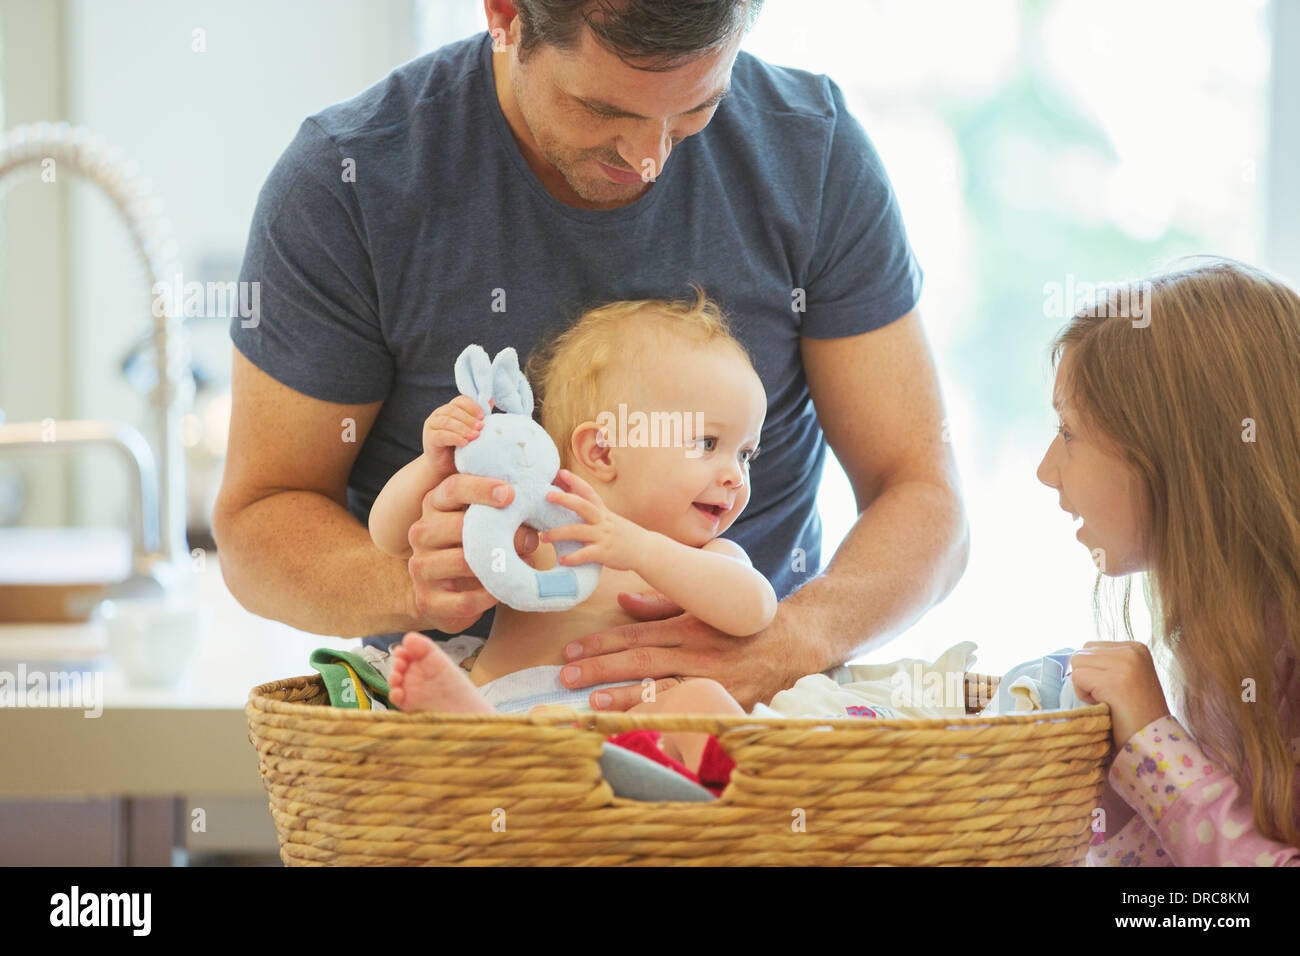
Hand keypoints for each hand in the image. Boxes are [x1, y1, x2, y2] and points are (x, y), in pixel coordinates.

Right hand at [406, 469, 538, 633]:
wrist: (442, 594)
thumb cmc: (472, 546)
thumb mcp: (481, 521)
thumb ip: (502, 511)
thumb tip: (533, 518)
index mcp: (434, 504)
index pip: (454, 488)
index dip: (482, 489)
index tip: (510, 493)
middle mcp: (422, 532)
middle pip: (459, 525)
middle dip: (500, 531)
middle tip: (531, 538)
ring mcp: (421, 566)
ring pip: (463, 562)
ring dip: (499, 564)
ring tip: (525, 562)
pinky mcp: (427, 600)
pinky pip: (466, 599)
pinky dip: (492, 595)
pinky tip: (508, 588)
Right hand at [421, 395, 491, 482]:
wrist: (446, 468)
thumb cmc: (461, 449)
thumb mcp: (472, 431)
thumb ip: (478, 417)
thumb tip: (490, 400)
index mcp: (450, 409)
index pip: (460, 401)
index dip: (472, 406)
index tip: (483, 416)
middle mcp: (439, 414)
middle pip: (454, 409)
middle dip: (469, 418)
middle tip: (481, 427)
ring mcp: (432, 425)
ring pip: (447, 421)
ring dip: (463, 428)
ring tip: (475, 435)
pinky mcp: (430, 438)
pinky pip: (442, 435)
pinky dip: (455, 438)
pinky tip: (465, 443)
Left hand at [539, 469, 647, 572]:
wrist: (646, 550)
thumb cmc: (624, 535)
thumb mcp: (610, 519)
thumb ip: (594, 513)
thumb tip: (573, 505)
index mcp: (603, 512)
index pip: (588, 492)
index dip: (575, 481)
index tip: (560, 472)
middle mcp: (602, 521)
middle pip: (582, 506)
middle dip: (564, 499)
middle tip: (547, 495)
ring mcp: (603, 536)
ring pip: (578, 531)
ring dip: (558, 533)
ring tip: (544, 537)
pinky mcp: (605, 553)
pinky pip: (586, 554)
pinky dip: (573, 558)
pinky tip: (562, 560)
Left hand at [557, 597, 803, 710]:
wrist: (790, 642)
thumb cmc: (738, 622)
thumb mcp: (701, 605)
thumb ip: (661, 604)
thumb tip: (623, 602)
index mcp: (687, 626)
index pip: (635, 635)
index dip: (601, 643)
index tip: (572, 650)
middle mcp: (696, 652)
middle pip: (640, 660)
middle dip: (600, 668)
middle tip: (566, 675)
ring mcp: (710, 679)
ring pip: (661, 688)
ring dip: (624, 696)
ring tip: (593, 701)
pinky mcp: (723, 700)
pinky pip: (688, 710)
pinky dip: (661, 718)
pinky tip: (637, 725)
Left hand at [1070, 641, 1170, 749]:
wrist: (1152, 741)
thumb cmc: (1134, 713)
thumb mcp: (1126, 676)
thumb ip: (1106, 662)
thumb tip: (1073, 657)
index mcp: (1136, 648)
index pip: (1090, 647)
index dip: (1093, 671)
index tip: (1113, 689)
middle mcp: (1132, 651)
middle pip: (1081, 653)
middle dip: (1086, 677)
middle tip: (1108, 697)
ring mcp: (1125, 664)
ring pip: (1077, 663)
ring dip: (1084, 685)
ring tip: (1106, 700)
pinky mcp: (1114, 681)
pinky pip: (1077, 678)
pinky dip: (1083, 694)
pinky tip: (1104, 705)